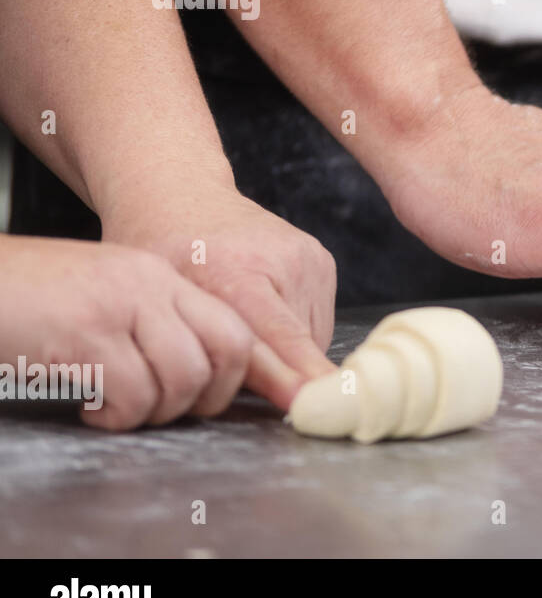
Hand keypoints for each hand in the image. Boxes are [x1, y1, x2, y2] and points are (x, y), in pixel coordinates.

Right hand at [0, 235, 253, 429]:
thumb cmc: (29, 296)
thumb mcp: (107, 293)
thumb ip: (153, 320)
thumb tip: (199, 374)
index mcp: (160, 274)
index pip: (236, 325)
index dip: (234, 375)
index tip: (209, 400)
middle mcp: (149, 284)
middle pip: (230, 350)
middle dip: (209, 398)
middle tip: (170, 411)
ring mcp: (120, 306)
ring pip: (186, 378)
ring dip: (157, 412)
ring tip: (121, 409)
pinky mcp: (85, 336)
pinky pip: (134, 395)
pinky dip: (117, 419)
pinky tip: (90, 408)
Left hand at [99, 179, 336, 409]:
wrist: (181, 194)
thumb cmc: (162, 250)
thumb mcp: (168, 303)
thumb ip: (212, 351)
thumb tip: (260, 400)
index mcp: (238, 270)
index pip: (280, 336)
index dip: (297, 375)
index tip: (317, 403)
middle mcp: (286, 260)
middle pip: (297, 347)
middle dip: (275, 372)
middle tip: (229, 362)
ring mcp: (310, 258)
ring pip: (312, 340)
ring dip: (286, 353)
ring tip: (243, 328)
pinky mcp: (323, 262)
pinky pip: (317, 322)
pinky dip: (294, 333)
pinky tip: (260, 314)